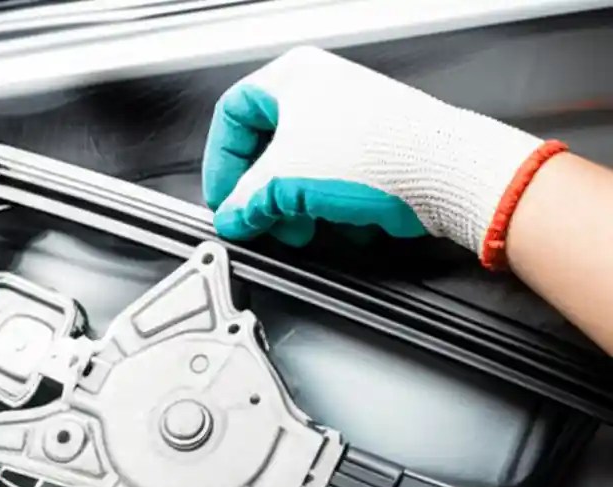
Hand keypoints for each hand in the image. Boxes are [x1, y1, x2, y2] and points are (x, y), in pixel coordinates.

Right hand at [203, 46, 560, 267]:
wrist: (445, 173)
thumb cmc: (376, 154)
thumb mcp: (281, 182)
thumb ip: (244, 202)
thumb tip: (232, 216)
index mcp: (293, 77)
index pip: (231, 116)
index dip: (220, 162)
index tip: (222, 197)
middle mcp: (322, 91)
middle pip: (266, 146)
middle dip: (259, 193)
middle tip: (255, 220)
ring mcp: (350, 118)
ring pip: (299, 168)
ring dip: (292, 207)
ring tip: (297, 230)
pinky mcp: (375, 149)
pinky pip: (332, 179)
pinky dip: (325, 206)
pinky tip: (333, 225)